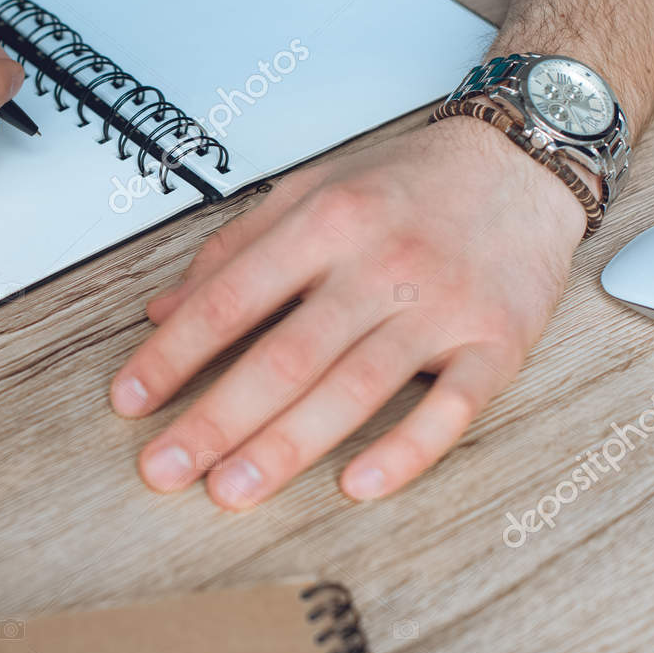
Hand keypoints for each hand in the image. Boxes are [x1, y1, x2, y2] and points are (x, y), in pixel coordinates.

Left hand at [110, 115, 586, 507]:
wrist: (523, 162)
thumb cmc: (409, 181)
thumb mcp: (310, 189)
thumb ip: (234, 251)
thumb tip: (162, 310)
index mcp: (325, 221)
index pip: (232, 298)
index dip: (174, 352)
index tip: (129, 400)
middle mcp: (380, 263)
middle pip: (286, 355)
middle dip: (217, 418)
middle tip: (164, 469)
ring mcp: (442, 306)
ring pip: (356, 387)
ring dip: (289, 446)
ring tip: (232, 490)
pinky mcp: (498, 342)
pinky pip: (451, 408)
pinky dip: (406, 451)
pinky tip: (357, 486)